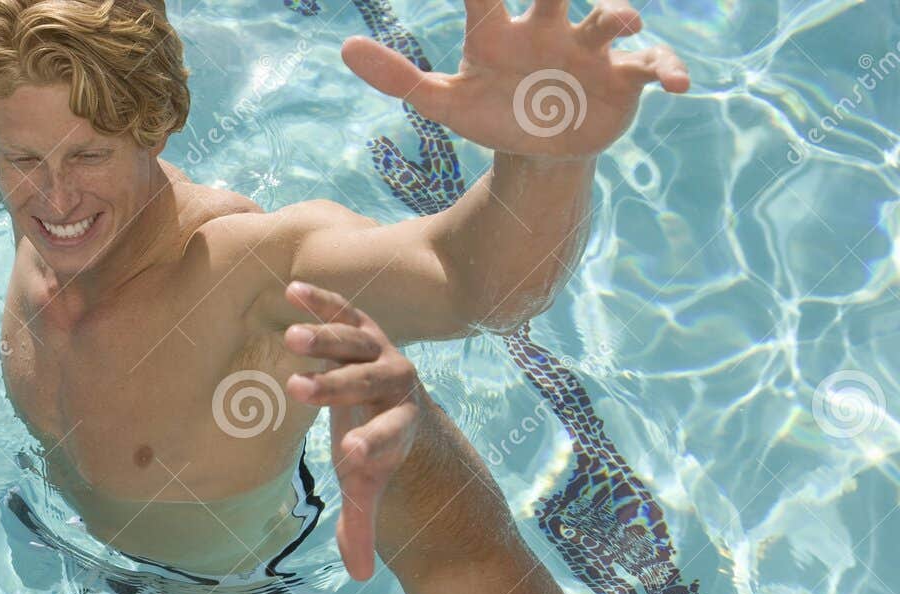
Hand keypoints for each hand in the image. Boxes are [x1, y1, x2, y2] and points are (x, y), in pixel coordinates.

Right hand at [282, 283, 421, 580]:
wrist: (402, 398)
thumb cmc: (378, 450)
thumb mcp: (371, 489)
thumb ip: (363, 529)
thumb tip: (359, 576)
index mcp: (399, 429)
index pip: (387, 438)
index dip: (371, 444)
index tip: (349, 453)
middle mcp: (398, 385)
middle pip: (368, 383)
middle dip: (337, 386)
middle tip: (298, 389)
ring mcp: (382, 352)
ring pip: (358, 342)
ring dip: (326, 338)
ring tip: (291, 337)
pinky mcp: (365, 330)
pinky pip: (345, 312)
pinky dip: (322, 302)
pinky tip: (291, 290)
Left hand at [343, 0, 688, 157]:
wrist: (539, 148)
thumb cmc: (490, 111)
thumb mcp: (442, 102)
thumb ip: (396, 76)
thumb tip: (344, 47)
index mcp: (501, 32)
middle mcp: (549, 29)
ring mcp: (589, 50)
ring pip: (609, 19)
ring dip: (618, 15)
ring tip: (623, 20)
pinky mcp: (622, 79)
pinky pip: (651, 66)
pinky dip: (667, 69)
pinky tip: (678, 84)